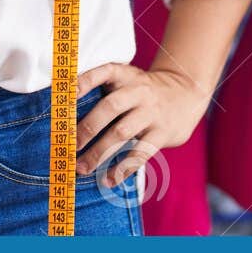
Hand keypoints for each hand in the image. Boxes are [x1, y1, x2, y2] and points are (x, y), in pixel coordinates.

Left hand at [73, 61, 212, 186]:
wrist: (186, 92)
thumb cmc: (143, 90)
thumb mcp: (127, 79)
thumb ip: (103, 88)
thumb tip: (65, 111)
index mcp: (126, 75)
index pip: (103, 73)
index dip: (84, 82)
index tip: (65, 94)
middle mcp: (138, 91)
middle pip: (110, 107)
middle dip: (87, 128)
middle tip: (69, 146)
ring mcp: (151, 112)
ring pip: (122, 133)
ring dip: (99, 152)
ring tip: (82, 168)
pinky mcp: (162, 133)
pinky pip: (140, 152)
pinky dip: (123, 168)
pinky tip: (109, 179)